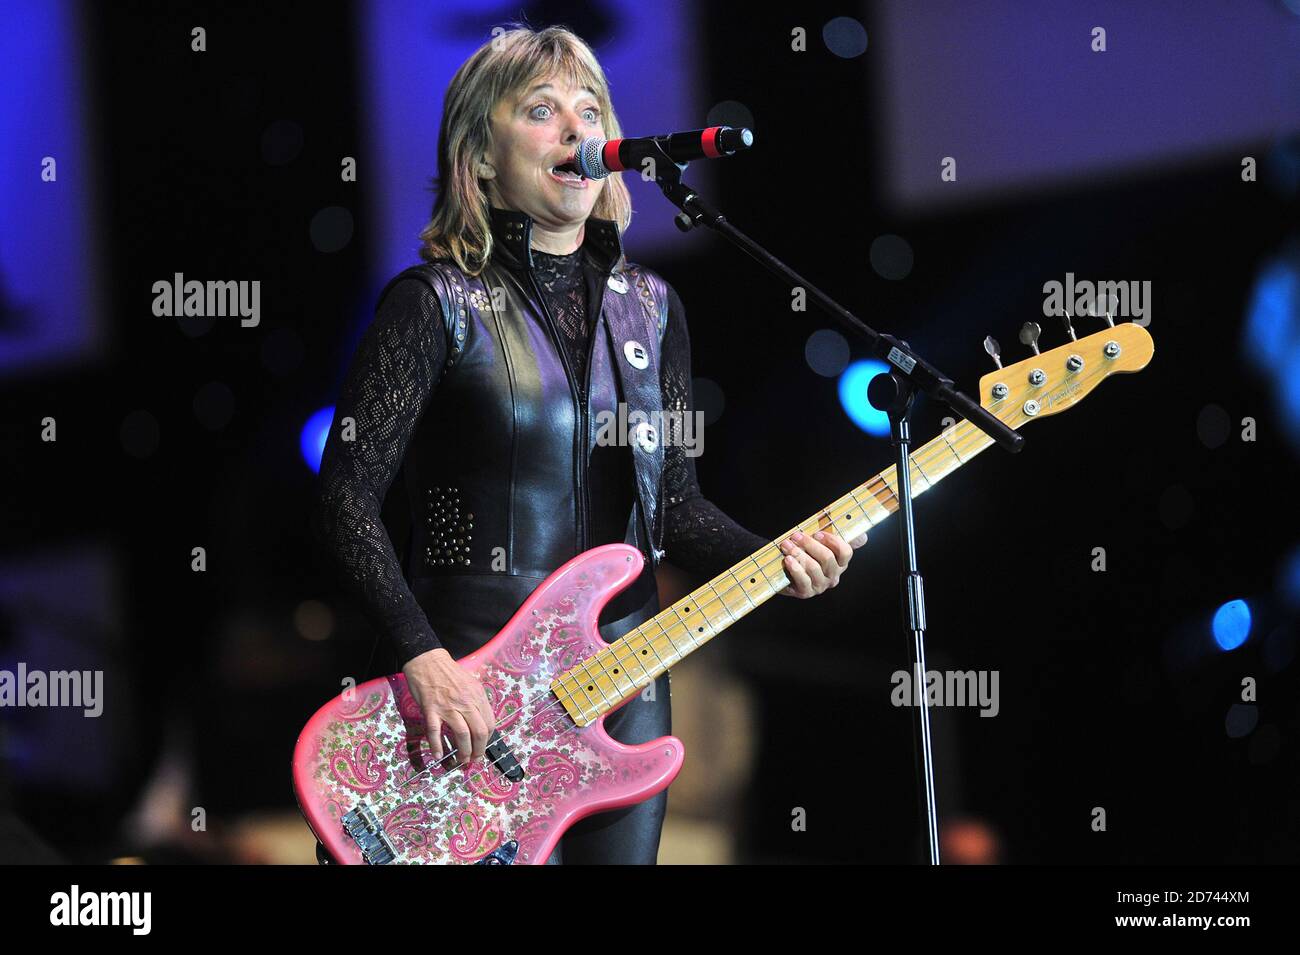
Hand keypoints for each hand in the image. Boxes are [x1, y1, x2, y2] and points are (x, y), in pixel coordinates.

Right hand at [401, 648, 495, 766]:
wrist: (427, 661)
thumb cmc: (449, 673)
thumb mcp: (470, 684)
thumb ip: (477, 702)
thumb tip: (481, 722)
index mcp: (477, 696)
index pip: (489, 723)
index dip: (487, 740)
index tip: (482, 746)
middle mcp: (465, 702)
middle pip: (479, 732)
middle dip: (479, 750)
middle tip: (474, 760)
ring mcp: (448, 706)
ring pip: (462, 734)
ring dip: (463, 752)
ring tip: (461, 760)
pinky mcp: (430, 709)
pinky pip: (435, 731)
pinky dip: (437, 746)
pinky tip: (438, 755)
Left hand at [777, 529, 866, 597]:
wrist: (785, 573)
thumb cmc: (805, 555)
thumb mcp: (820, 545)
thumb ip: (838, 538)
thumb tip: (863, 537)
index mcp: (840, 563)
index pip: (845, 553)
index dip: (832, 541)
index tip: (818, 533)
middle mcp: (833, 576)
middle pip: (827, 558)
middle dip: (810, 544)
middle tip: (796, 536)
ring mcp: (820, 585)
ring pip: (814, 567)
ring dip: (799, 553)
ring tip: (787, 545)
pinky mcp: (806, 592)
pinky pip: (803, 580)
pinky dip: (795, 568)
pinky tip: (788, 559)